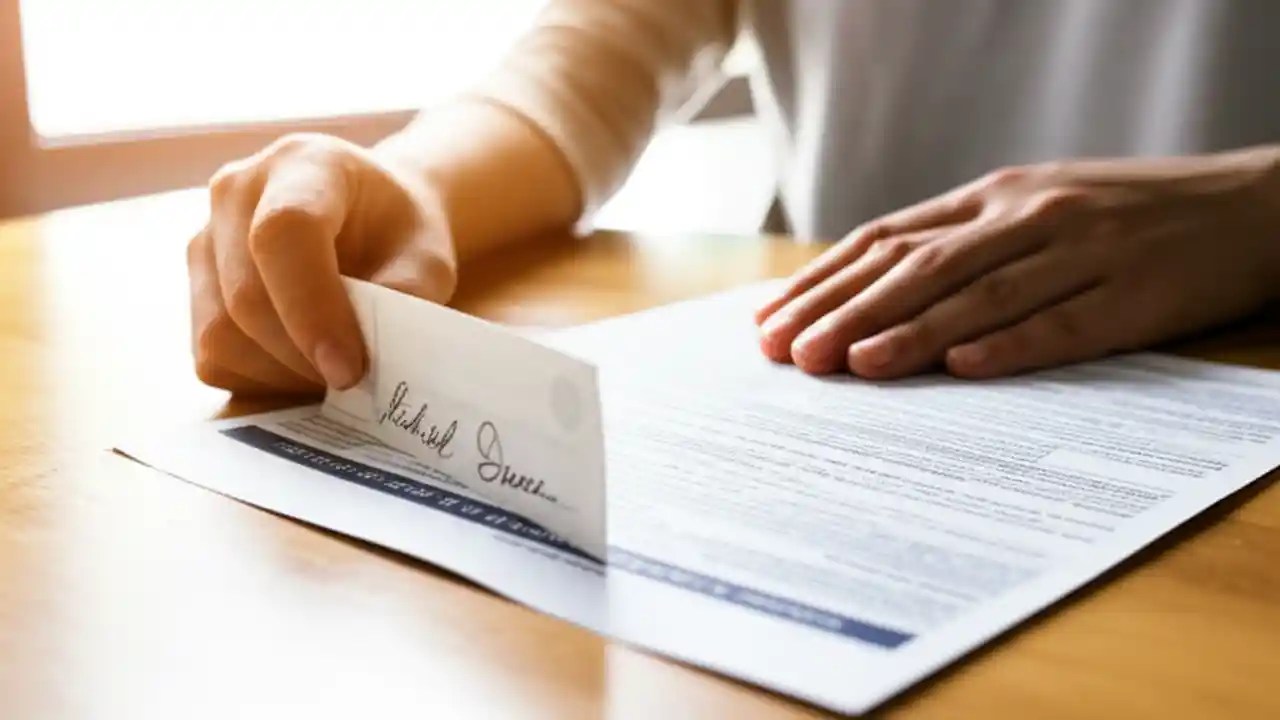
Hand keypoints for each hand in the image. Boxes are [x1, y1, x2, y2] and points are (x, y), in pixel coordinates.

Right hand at [189, 133, 456, 394]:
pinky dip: (261, 379)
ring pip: (221, 333)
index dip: (312, 308)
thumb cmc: (400, 233)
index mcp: (304, 164)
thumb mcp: (428, 256)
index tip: (349, 368)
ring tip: (335, 372)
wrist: (370, 215)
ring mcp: (205, 237)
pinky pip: (213, 355)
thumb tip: (381, 356)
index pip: (283, 233)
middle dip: (304, 356)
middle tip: (357, 381)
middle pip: (247, 295)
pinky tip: (305, 367)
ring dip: (283, 373)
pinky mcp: (196, 284)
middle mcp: (236, 191)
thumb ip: (410, 296)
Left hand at [756, 149, 1279, 378]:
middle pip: (918, 267)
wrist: (1251, 207)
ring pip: (980, 294)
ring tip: (853, 366)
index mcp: (995, 199)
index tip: (772, 321)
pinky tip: (965, 368)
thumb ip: (961, 246)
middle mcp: (1028, 217)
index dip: (825, 282)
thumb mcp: (1034, 211)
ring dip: (910, 332)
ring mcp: (1083, 252)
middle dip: (846, 312)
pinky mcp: (1136, 293)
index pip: (888, 240)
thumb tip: (870, 295)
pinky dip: (1013, 344)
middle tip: (790, 355)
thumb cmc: (1124, 217)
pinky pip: (1067, 322)